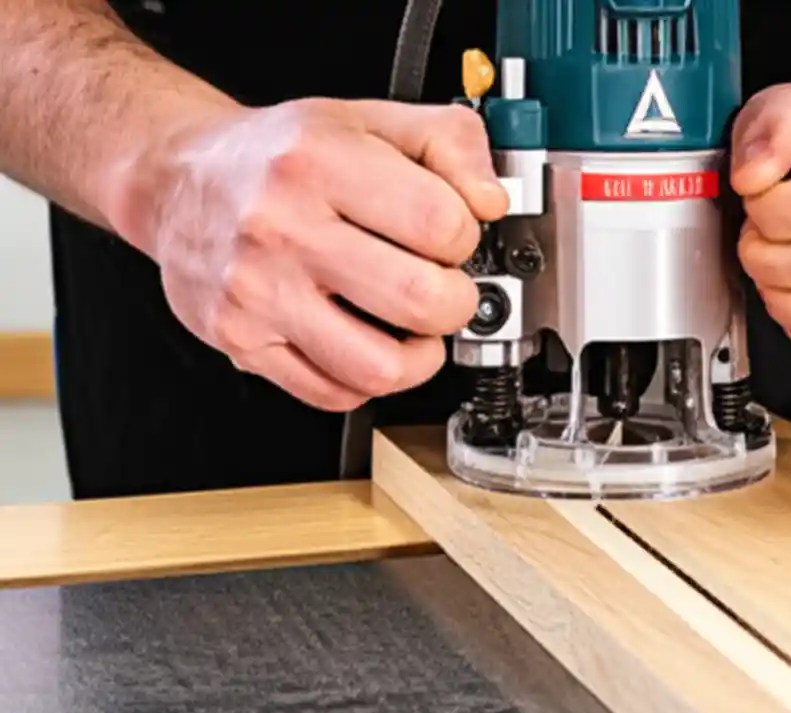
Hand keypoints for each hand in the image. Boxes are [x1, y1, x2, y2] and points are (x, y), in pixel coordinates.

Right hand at [110, 98, 507, 410]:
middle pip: (420, 301)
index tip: (453, 234)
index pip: (440, 223)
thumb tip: (492, 200)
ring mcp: (257, 292)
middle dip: (455, 301)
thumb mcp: (368, 118)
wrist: (176, 178)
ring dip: (421, 356)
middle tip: (443, 286)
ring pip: (380, 367)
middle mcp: (282, 228)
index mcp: (320, 162)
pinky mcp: (240, 341)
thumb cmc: (278, 154)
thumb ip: (447, 142)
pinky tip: (369, 344)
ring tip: (415, 328)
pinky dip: (369, 381)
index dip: (466, 235)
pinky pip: (333, 394)